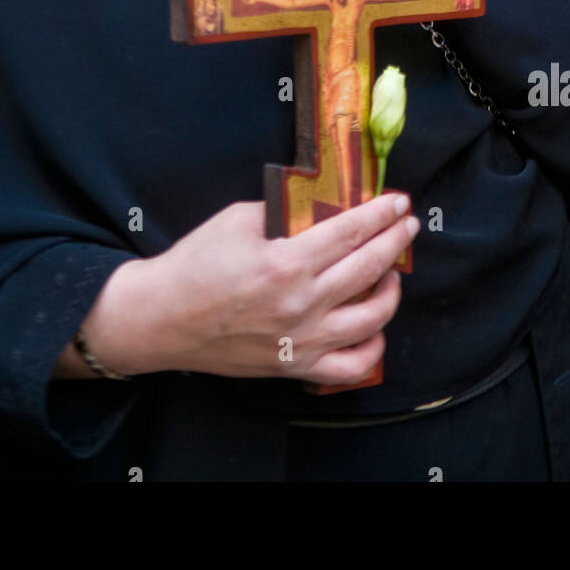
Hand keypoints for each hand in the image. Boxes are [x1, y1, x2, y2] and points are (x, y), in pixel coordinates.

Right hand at [67, 193, 417, 387]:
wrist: (162, 319)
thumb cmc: (195, 264)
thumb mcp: (237, 219)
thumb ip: (283, 210)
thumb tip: (319, 203)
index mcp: (287, 263)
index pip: (351, 233)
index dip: (380, 214)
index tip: (398, 202)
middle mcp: (302, 304)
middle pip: (369, 268)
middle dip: (396, 241)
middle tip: (407, 224)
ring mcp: (302, 341)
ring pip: (372, 319)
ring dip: (392, 290)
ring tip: (391, 271)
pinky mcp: (295, 366)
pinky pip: (351, 366)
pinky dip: (373, 346)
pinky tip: (373, 325)